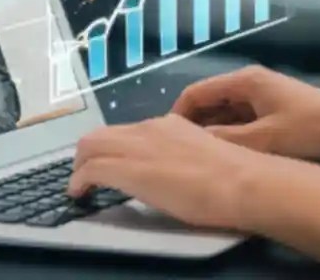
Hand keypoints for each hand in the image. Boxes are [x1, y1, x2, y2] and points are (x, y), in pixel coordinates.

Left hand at [68, 114, 291, 229]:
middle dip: (88, 154)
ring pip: (90, 145)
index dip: (115, 148)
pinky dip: (78, 181)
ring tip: (80, 185)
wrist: (240, 181)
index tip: (114, 163)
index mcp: (170, 125)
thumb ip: (185, 157)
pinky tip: (79, 194)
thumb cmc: (235, 176)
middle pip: (101, 134)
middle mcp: (149, 129)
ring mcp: (136, 146)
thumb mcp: (204, 156)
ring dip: (80, 165)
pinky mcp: (127, 168)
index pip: (130, 131)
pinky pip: (90, 170)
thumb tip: (176, 171)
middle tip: (86, 175)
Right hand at [172, 66, 319, 159]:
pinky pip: (241, 121)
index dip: (177, 117)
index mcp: (244, 81)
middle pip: (209, 103)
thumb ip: (225, 140)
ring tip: (200, 160)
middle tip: (180, 156)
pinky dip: (232, 136)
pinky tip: (228, 158)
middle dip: (194, 127)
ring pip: (225, 114)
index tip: (165, 142)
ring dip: (214, 134)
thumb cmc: (309, 128)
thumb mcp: (263, 139)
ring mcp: (262, 96)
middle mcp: (250, 83)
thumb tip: (191, 143)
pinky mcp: (273, 110)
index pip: (195, 93)